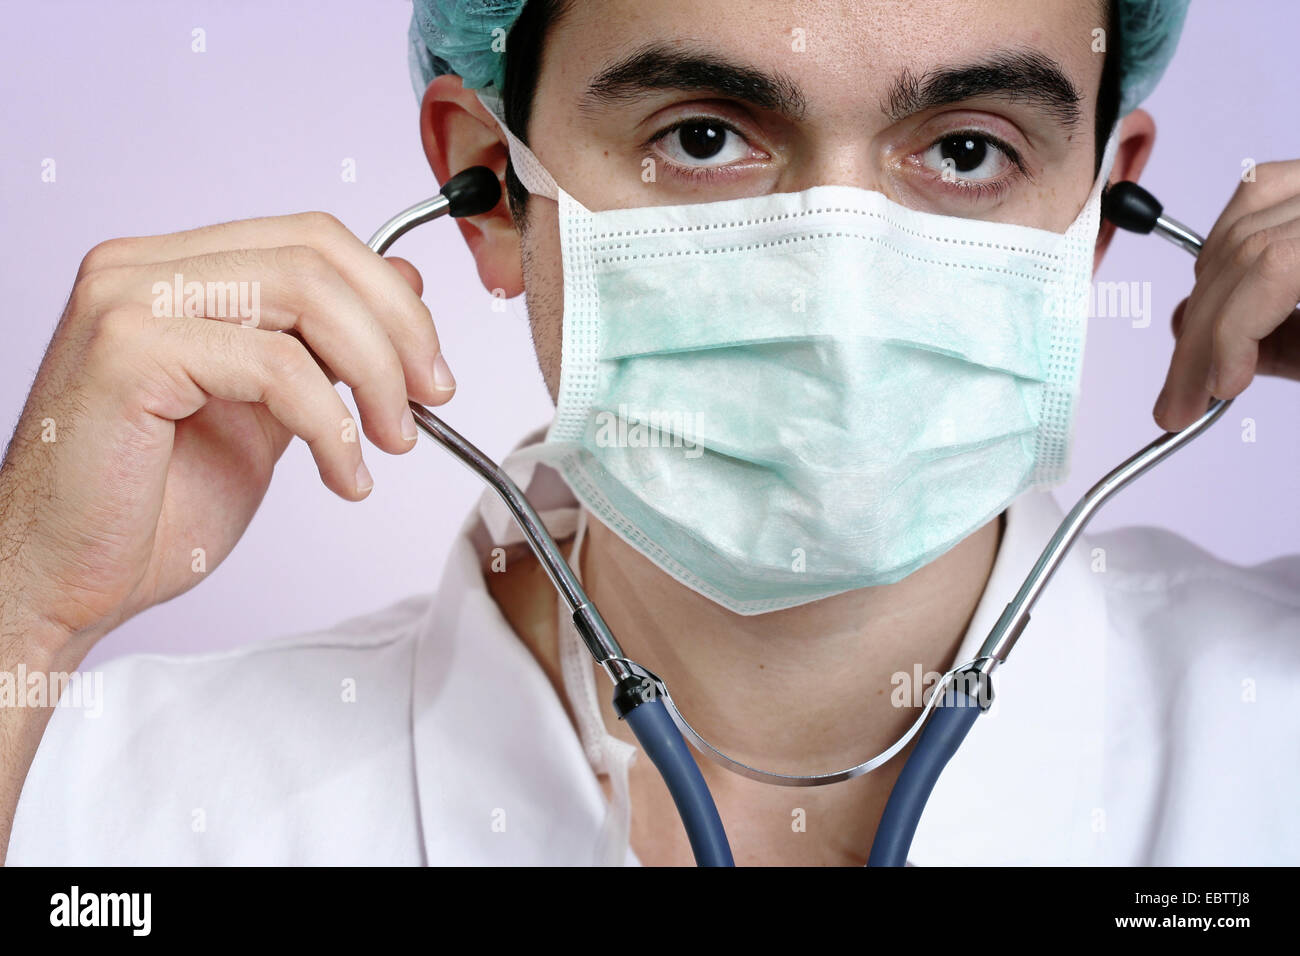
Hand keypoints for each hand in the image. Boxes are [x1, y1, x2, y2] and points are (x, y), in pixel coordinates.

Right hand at [0, 211, 455, 650]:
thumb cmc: (155, 506)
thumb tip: (401, 291)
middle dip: (399, 329)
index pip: (312, 239)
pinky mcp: (127, 351)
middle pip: (318, 251)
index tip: (430, 367)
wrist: (66, 580)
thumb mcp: (266, 413)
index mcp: (174, 269)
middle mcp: (143, 266)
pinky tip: (344, 476)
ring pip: (306, 295)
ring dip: (374, 374)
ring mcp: (128, 299)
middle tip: (432, 400)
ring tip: (391, 442)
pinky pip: (275, 367)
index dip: (391, 296)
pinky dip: (332, 426)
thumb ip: (320, 350)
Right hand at [1153, 161, 1299, 430]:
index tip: (1214, 390)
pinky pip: (1255, 194)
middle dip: (1202, 337)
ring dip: (1204, 299)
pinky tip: (1216, 292)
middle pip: (1243, 252)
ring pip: (1237, 226)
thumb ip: (1296, 352)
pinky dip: (1222, 244)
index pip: (1271, 266)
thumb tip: (1219, 368)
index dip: (1230, 333)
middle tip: (1178, 401)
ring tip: (1197, 358)